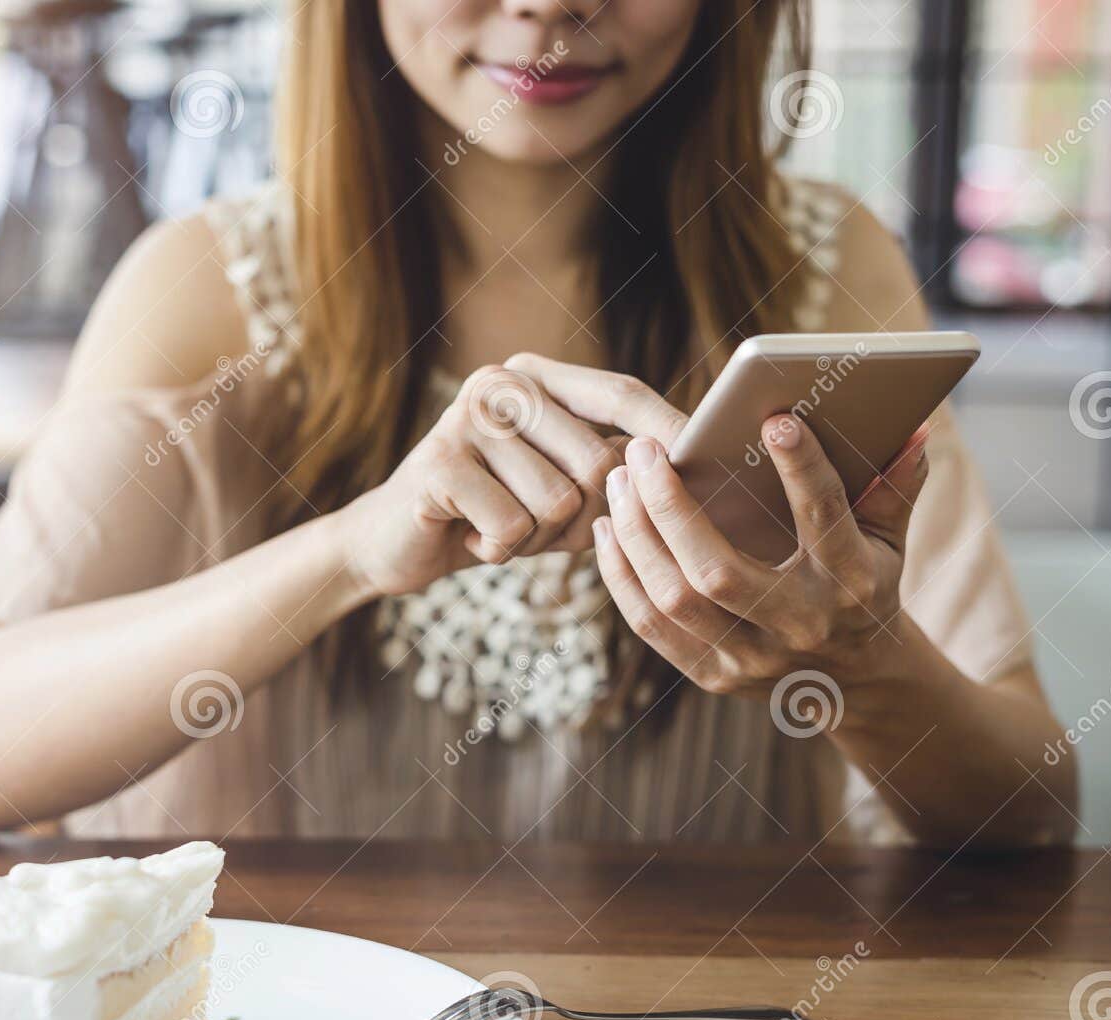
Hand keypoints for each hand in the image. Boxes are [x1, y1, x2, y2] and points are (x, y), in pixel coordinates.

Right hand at [338, 354, 685, 597]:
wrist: (394, 542)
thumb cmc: (492, 515)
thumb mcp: (561, 491)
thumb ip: (615, 477)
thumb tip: (695, 477)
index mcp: (539, 378)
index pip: (622, 395)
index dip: (670, 431)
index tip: (715, 463)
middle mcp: (503, 382)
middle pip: (598, 462)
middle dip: (579, 518)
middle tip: (533, 523)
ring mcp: (467, 415)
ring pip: (558, 503)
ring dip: (535, 539)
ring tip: (497, 526)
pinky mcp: (437, 459)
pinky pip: (512, 527)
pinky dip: (498, 550)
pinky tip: (469, 536)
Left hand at [592, 413, 931, 699]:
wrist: (857, 682)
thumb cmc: (867, 588)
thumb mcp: (890, 541)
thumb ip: (893, 485)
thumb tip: (914, 428)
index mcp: (852, 584)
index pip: (825, 520)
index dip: (802, 470)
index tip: (773, 419)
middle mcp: (800, 626)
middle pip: (716, 569)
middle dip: (670, 506)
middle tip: (642, 451)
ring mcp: (752, 659)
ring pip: (672, 597)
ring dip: (635, 534)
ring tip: (618, 481)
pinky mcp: (713, 677)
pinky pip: (649, 625)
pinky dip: (621, 574)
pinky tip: (610, 528)